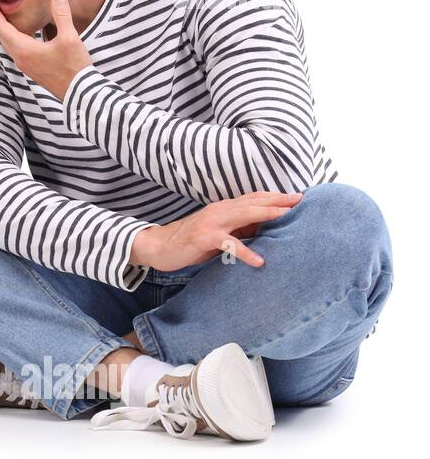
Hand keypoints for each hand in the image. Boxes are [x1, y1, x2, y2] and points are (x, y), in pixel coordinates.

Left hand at [0, 0, 91, 98]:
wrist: (79, 92)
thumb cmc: (74, 66)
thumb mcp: (69, 38)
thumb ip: (61, 14)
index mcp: (24, 50)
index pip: (2, 28)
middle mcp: (20, 58)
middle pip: (1, 35)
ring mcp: (25, 65)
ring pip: (8, 43)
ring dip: (4, 29)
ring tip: (4, 15)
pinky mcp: (32, 69)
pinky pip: (15, 50)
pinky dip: (12, 37)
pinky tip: (21, 32)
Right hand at [131, 190, 303, 271]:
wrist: (158, 246)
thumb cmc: (190, 241)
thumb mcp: (218, 232)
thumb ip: (238, 229)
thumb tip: (265, 231)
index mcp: (224, 208)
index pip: (254, 198)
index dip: (275, 196)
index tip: (297, 196)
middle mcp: (219, 210)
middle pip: (253, 202)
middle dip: (278, 200)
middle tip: (300, 200)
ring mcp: (211, 222)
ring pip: (243, 214)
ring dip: (266, 214)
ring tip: (286, 216)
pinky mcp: (204, 238)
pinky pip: (228, 244)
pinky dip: (245, 252)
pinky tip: (259, 261)